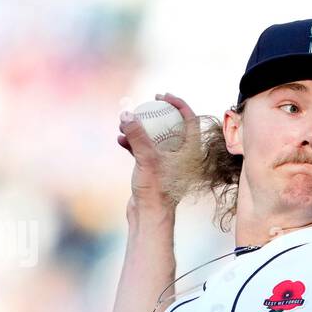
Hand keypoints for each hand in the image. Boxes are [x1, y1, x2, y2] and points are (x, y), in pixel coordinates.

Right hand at [118, 93, 198, 208]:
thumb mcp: (146, 158)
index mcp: (189, 152)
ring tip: (125, 121)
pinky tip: (120, 139)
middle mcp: (181, 156)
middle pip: (173, 126)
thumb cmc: (155, 190)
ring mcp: (167, 163)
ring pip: (156, 137)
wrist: (149, 216)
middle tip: (148, 102)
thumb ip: (137, 135)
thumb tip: (126, 113)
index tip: (163, 96)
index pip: (190, 120)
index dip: (179, 104)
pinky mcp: (154, 170)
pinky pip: (145, 150)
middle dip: (158, 113)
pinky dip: (133, 143)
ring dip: (141, 128)